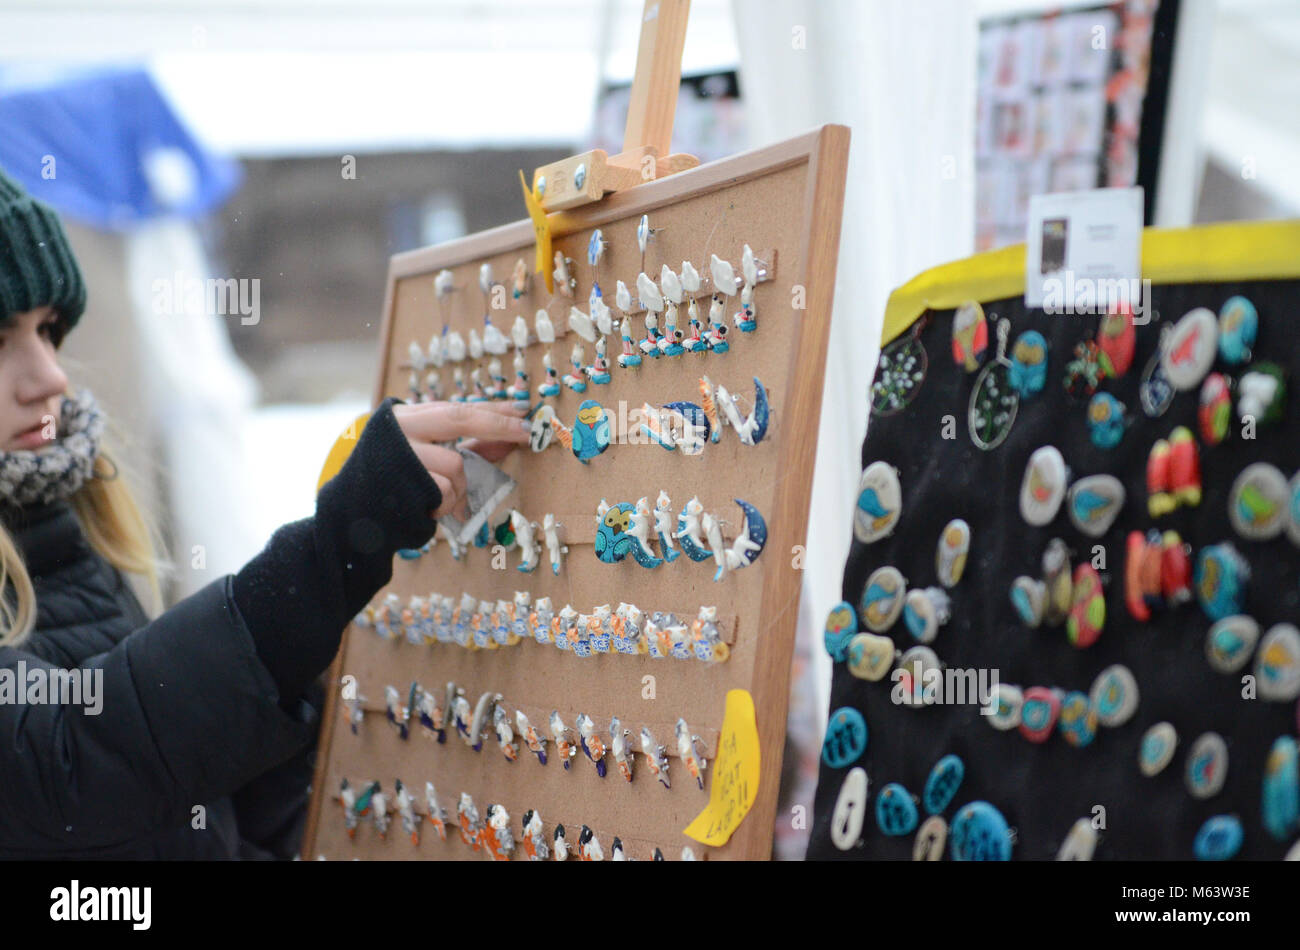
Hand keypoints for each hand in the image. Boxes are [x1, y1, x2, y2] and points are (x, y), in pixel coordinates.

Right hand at [392, 401, 530, 519]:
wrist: (353, 515)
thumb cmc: (398, 484)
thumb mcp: (430, 457)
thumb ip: (467, 448)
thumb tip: (509, 441)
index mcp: (407, 418)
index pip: (458, 407)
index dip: (494, 409)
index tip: (524, 409)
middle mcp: (402, 429)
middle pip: (459, 418)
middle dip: (497, 425)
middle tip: (526, 433)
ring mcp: (402, 455)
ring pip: (456, 465)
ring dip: (460, 488)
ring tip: (440, 499)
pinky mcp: (404, 484)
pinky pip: (446, 491)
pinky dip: (446, 504)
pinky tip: (427, 507)